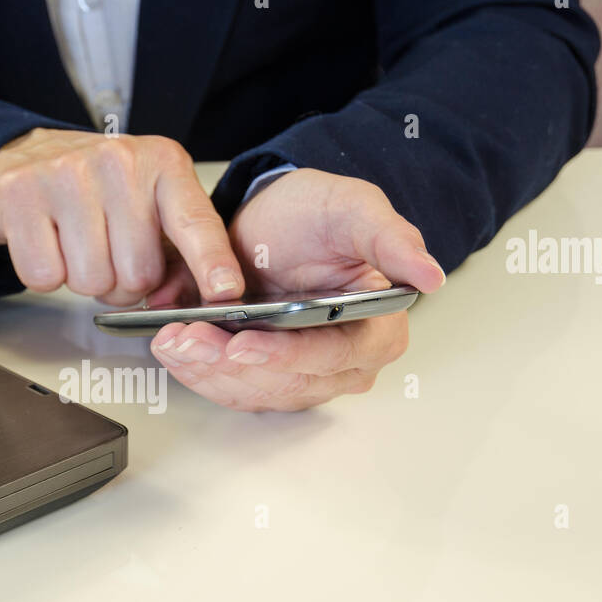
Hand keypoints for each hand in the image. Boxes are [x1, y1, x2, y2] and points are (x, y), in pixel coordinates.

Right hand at [0, 128, 244, 305]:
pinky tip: (49, 242)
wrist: (26, 157)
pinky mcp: (21, 195)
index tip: (226, 291)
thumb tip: (196, 299)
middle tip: (108, 254)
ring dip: (85, 281)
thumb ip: (179, 246)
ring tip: (78, 246)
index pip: (195, 222)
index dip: (211, 262)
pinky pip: (45, 277)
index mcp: (164, 164)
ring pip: (92, 281)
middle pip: (138, 273)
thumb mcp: (151, 200)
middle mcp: (119, 162)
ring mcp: (67, 175)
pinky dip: (46, 275)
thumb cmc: (97, 189)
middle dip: (124, 284)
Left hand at [147, 169, 445, 411]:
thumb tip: (430, 275)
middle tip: (185, 338)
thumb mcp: (352, 209)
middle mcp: (346, 363)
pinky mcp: (268, 377)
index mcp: (378, 329)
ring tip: (172, 342)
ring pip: (256, 392)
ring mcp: (305, 375)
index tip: (242, 343)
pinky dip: (200, 373)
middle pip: (287, 383)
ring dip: (208, 371)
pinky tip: (174, 350)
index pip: (332, 356)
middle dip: (230, 364)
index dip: (286, 355)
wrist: (272, 219)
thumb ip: (391, 239)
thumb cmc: (314, 213)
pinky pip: (235, 391)